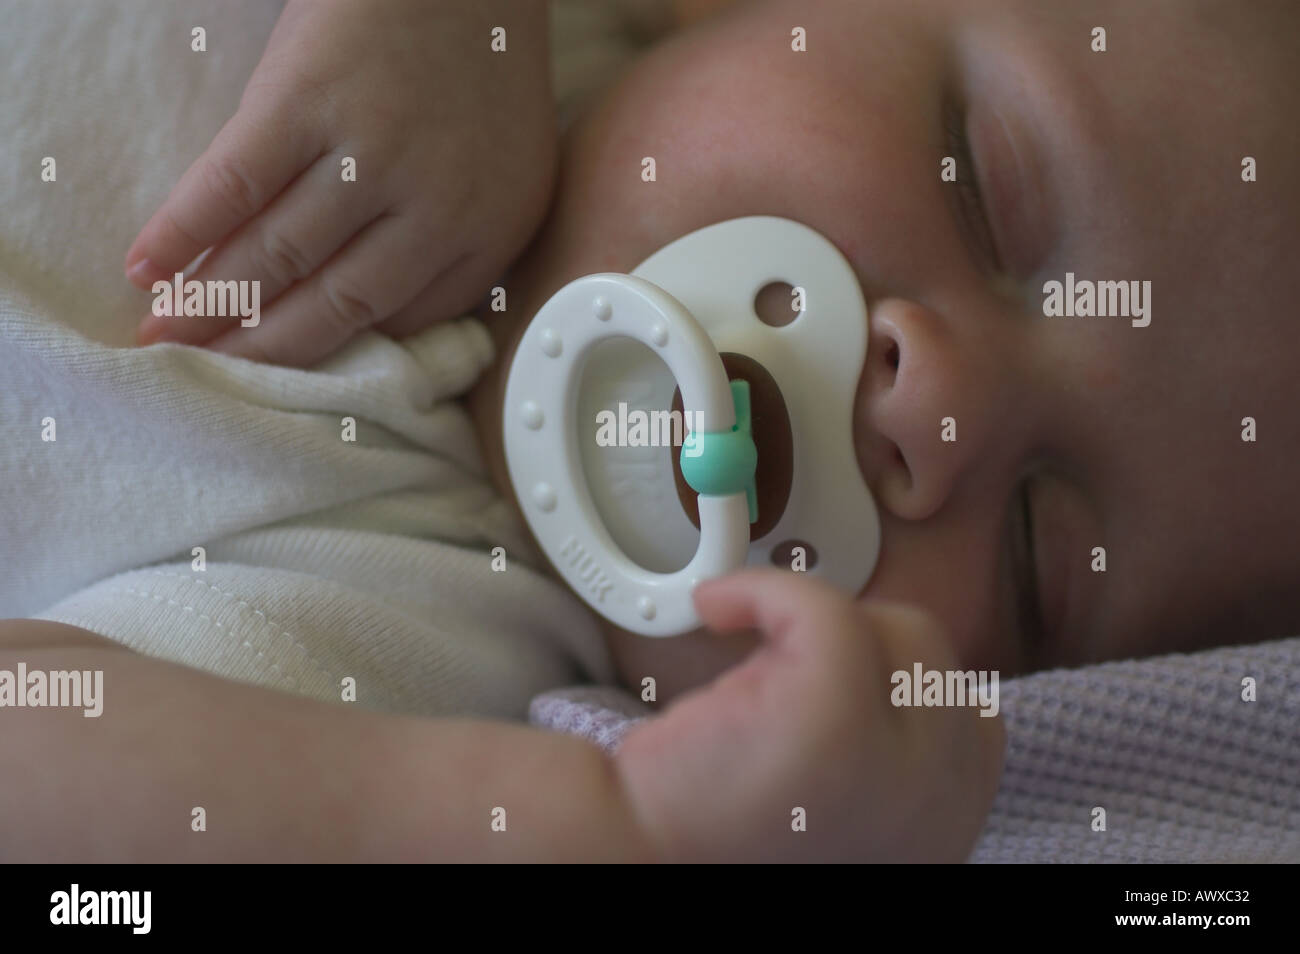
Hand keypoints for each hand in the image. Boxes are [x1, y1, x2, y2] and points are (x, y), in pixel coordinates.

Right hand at [128, 0, 557, 365]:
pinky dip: (184, 230)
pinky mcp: (310, 99)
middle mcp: (438, 207)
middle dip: (257, 349)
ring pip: (277, 255)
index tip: (280, 374)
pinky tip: (149, 267)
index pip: (399, 320)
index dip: (329, 352)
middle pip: (332, 305)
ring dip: (211, 304)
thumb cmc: (478, 70)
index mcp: (491, 231)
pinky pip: (233, 186)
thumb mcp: (506, 171)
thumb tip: (374, 316)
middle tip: (202, 377)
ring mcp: (372, 154)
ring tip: (164, 336)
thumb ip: (456, 242)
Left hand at [614, 568, 1005, 861]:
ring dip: (820, 620)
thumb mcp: (833, 801)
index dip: (896, 684)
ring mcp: (897, 766)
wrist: (626, 854)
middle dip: (860, 643)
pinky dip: (768, 590)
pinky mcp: (834, 718)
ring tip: (748, 641)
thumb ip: (882, 759)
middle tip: (778, 661)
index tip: (832, 677)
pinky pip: (827, 611)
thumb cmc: (706, 832)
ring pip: (901, 632)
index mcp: (937, 830)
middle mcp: (939, 808)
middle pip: (937, 666)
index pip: (968, 724)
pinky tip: (717, 608)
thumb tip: (890, 683)